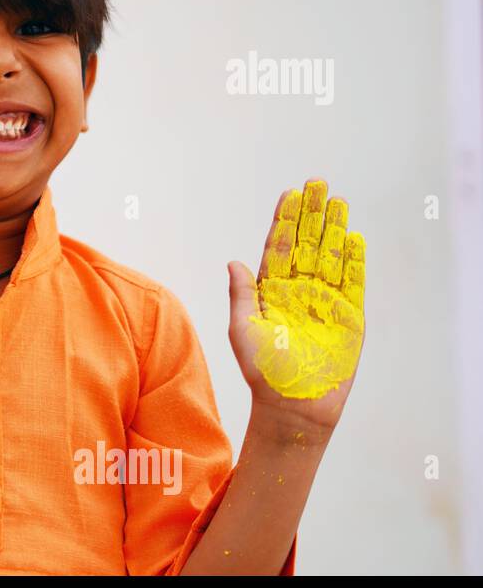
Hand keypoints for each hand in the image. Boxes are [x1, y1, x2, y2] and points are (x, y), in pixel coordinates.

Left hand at [227, 179, 365, 429]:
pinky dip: (354, 261)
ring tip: (338, 200)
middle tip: (317, 182)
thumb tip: (233, 261)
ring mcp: (325, 302)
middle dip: (312, 214)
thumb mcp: (243, 329)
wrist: (293, 404)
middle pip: (307, 244)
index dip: (284, 221)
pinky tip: (353, 238)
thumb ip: (242, 294)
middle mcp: (299, 291)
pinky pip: (353, 283)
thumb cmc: (262, 371)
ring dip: (335, 228)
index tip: (289, 194)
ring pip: (331, 256)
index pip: (278, 248)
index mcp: (271, 291)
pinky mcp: (349, 317)